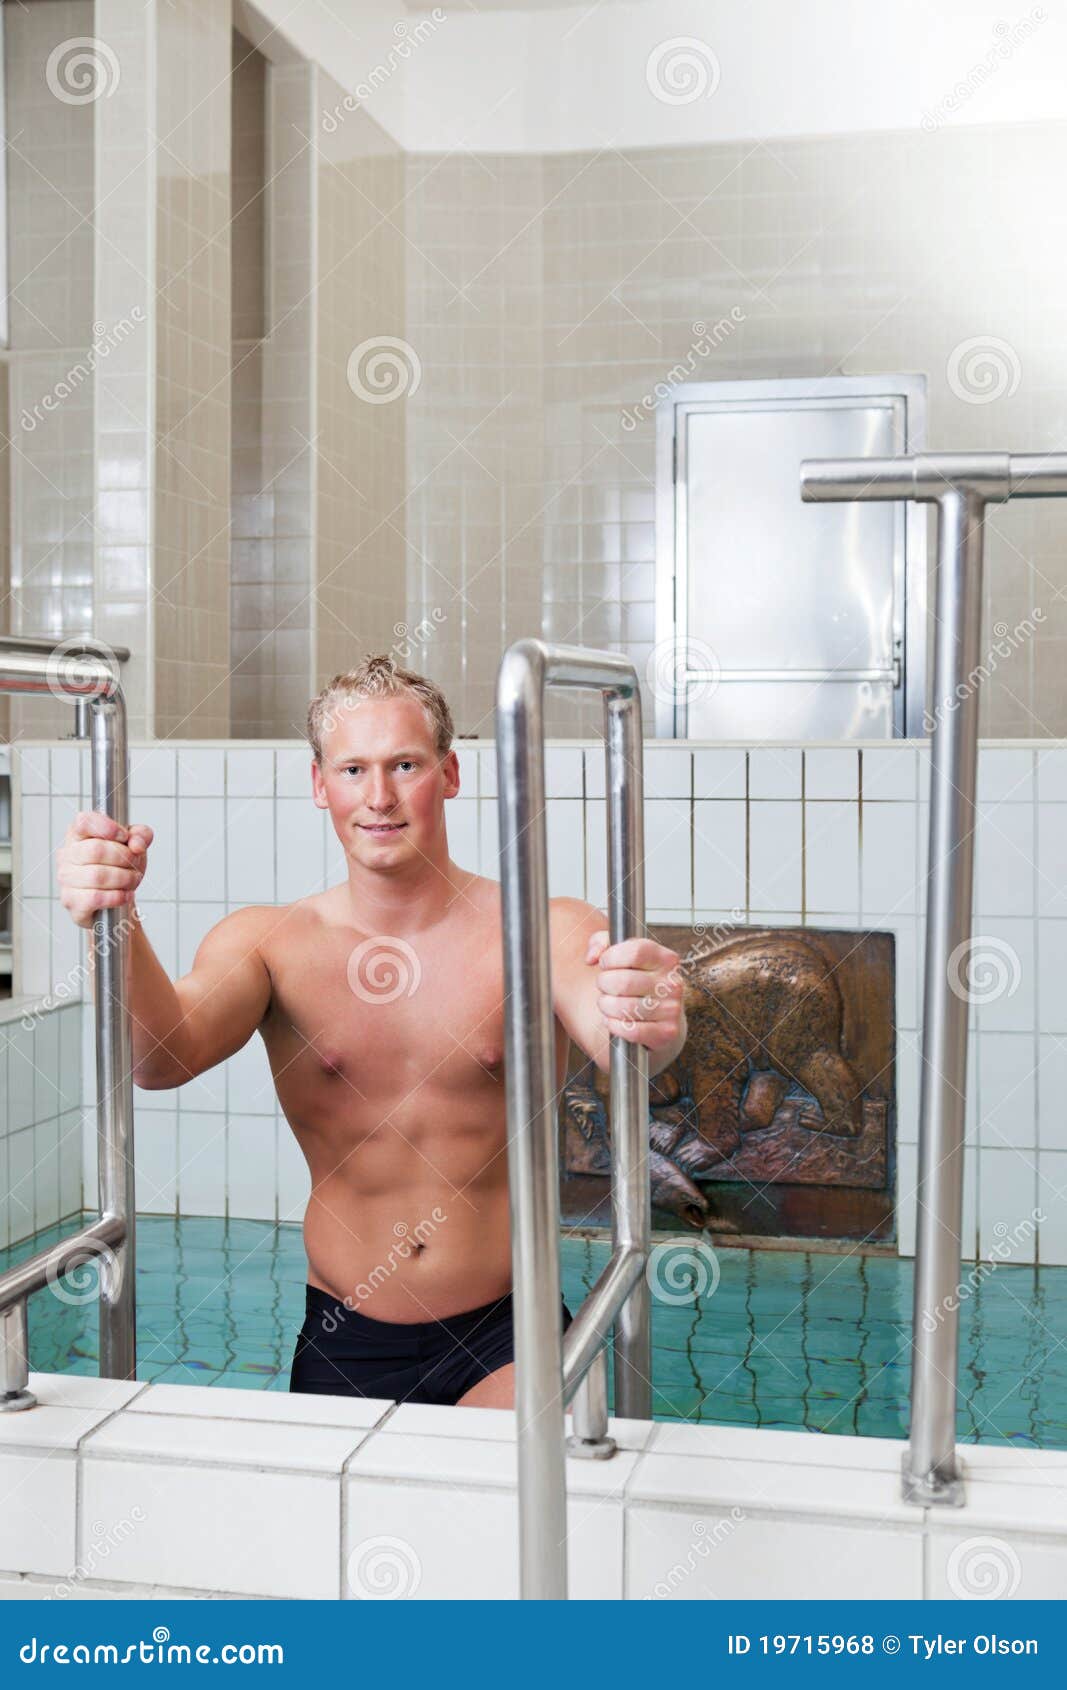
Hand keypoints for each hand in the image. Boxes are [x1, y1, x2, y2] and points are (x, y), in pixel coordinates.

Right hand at [57, 811, 153, 929]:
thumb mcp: (135, 845)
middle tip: (134, 864)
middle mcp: (67, 854)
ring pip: (97, 876)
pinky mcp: (71, 901)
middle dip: (125, 858)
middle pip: (96, 850)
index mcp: (78, 834)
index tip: (125, 836)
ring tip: (132, 880)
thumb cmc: (120, 867)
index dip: (108, 828)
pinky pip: (95, 898)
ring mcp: (66, 879)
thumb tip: (137, 844)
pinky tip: (124, 895)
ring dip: (124, 879)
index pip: (84, 822)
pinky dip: (117, 896)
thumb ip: (141, 835)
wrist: (117, 899)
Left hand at [583, 930, 685, 1051]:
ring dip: (606, 1006)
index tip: (605, 963)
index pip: (636, 951)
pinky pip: (631, 1030)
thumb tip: (593, 956)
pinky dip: (614, 1026)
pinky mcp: (667, 1033)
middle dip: (604, 984)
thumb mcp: (622, 954)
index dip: (611, 957)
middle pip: (624, 981)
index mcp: (666, 959)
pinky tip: (612, 1020)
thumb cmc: (636, 981)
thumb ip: (602, 942)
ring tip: (607, 1003)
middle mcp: (673, 983)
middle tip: (604, 986)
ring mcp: (672, 1009)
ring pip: (624, 1008)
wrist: (659, 1017)